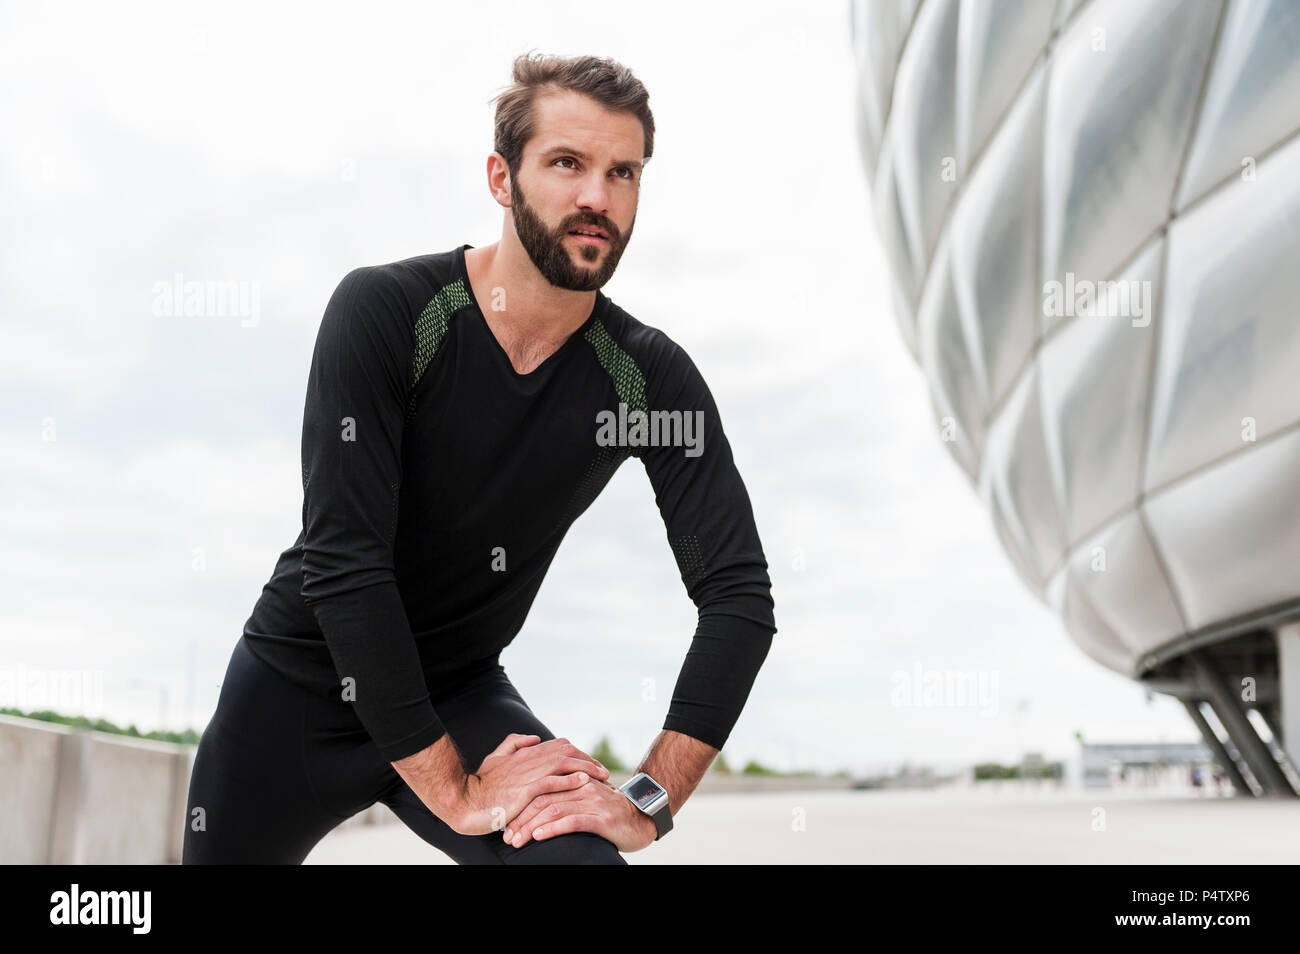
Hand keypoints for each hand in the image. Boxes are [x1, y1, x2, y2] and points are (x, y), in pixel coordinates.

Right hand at [449, 733, 610, 835]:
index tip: (591, 764)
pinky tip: (583, 782)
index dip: (579, 753)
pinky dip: (570, 780)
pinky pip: (552, 782)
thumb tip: (534, 738)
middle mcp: (528, 759)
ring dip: (586, 769)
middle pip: (567, 752)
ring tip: (602, 777)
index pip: (560, 746)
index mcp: (524, 753)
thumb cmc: (480, 784)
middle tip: (604, 772)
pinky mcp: (524, 790)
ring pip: (563, 764)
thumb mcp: (495, 758)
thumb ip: (514, 744)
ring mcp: (527, 774)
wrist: (463, 801)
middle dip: (589, 760)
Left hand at [501, 775, 658, 851]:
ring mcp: (592, 801)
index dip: (521, 805)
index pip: (541, 788)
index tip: (507, 821)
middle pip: (543, 798)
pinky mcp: (601, 818)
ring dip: (531, 826)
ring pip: (554, 810)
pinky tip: (539, 836)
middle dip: (521, 818)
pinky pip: (572, 821)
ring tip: (517, 840)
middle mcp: (582, 786)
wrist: (643, 819)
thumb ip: (566, 793)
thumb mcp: (587, 797)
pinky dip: (553, 828)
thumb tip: (538, 803)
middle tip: (507, 836)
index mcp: (575, 779)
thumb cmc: (610, 811)